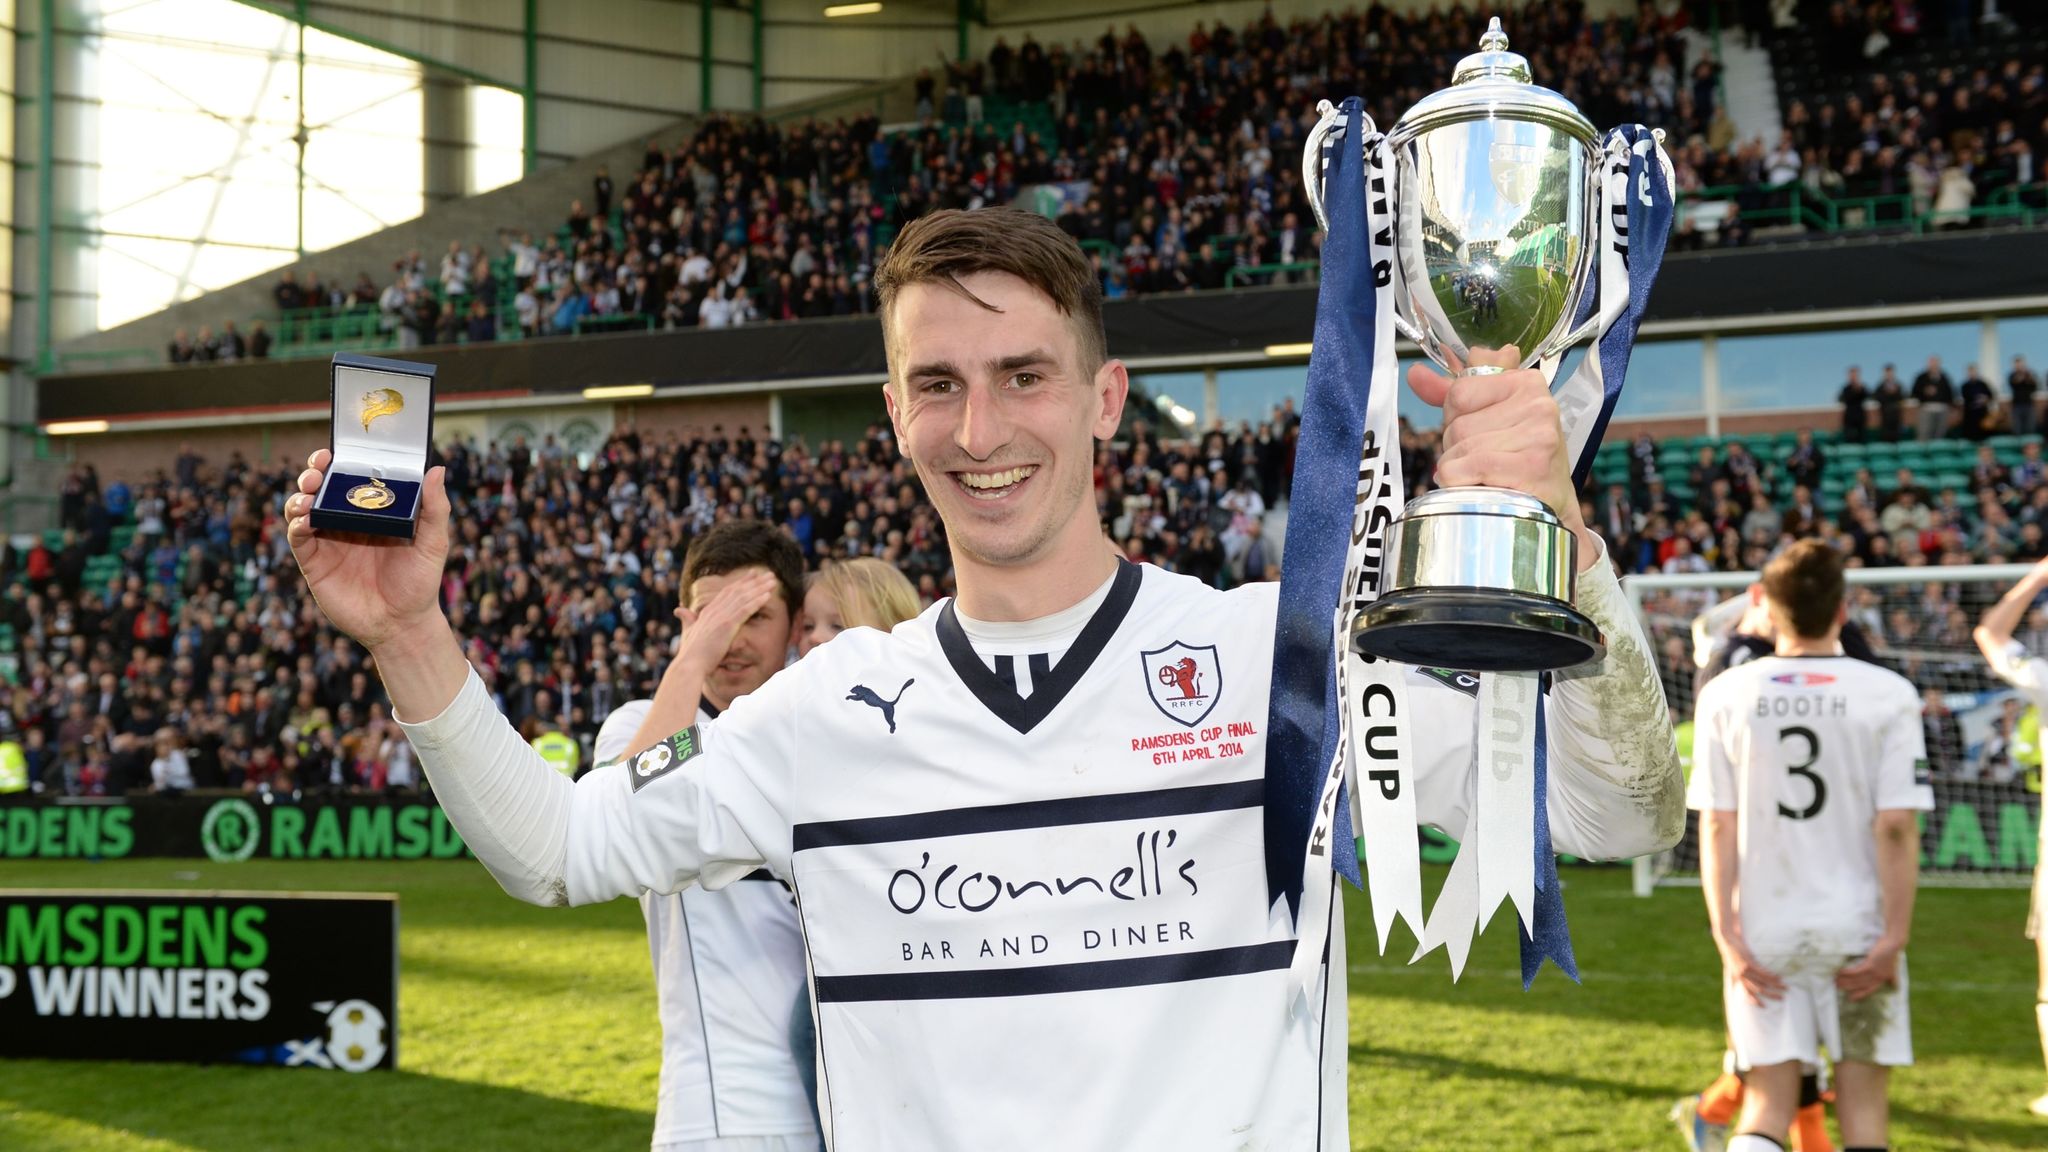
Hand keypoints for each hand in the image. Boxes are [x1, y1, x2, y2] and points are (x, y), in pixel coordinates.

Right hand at [285, 449, 451, 652]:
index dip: (338, 462)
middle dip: (312, 473)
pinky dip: (296, 524)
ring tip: (308, 494)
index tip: (335, 451)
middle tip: (317, 470)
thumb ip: (435, 508)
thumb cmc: (420, 582)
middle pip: (320, 488)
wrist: (402, 624)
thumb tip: (437, 469)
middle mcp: (346, 521)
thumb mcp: (433, 542)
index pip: (349, 477)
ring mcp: (328, 540)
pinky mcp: (314, 562)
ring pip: (302, 508)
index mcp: (372, 510)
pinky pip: (298, 537)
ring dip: (299, 496)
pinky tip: (305, 520)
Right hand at [665, 570, 777, 679]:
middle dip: (754, 581)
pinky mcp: (727, 625)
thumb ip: (687, 619)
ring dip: (760, 588)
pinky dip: (757, 601)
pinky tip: (768, 595)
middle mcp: (714, 610)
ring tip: (773, 581)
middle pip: (738, 591)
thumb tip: (679, 609)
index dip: (741, 582)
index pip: (727, 592)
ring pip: (744, 597)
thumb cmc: (690, 653)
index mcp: (708, 611)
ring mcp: (721, 617)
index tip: (753, 574)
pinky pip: (745, 610)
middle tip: (769, 573)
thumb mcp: (688, 632)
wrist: (689, 664)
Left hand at [1408, 345, 1590, 551]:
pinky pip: (1472, 466)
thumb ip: (1454, 394)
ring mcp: (1539, 434)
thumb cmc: (1519, 459)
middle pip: (1457, 424)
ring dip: (1461, 470)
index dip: (1455, 420)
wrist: (1552, 505)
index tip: (1479, 435)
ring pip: (1460, 447)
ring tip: (1487, 477)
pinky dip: (1463, 482)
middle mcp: (1538, 404)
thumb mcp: (1491, 418)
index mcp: (1526, 383)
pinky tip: (1481, 487)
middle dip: (1458, 449)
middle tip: (1485, 463)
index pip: (1458, 392)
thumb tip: (1415, 373)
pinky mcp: (1533, 464)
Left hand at [1716, 935, 1785, 1006]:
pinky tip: (1779, 977)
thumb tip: (1743, 982)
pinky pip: (1762, 972)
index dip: (1755, 1001)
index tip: (1764, 1007)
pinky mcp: (1748, 963)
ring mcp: (1744, 970)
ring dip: (1775, 985)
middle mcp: (1740, 977)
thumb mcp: (1734, 966)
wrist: (1727, 940)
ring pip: (1762, 982)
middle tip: (1782, 998)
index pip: (1746, 993)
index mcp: (1736, 978)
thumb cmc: (1733, 953)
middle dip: (1771, 995)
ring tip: (1785, 987)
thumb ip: (1738, 975)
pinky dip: (1771, 976)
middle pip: (1758, 990)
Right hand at [1834, 941, 1900, 1000]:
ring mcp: (1875, 972)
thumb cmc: (1892, 955)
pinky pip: (1857, 970)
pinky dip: (1848, 972)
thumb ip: (1893, 979)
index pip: (1869, 990)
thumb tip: (1895, 987)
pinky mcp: (1871, 964)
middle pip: (1860, 985)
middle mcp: (1878, 978)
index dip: (1859, 994)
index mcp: (1882, 980)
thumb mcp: (1893, 970)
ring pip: (1857, 979)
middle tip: (1837, 987)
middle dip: (1848, 987)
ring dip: (1845, 980)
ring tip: (1835, 980)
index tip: (1850, 998)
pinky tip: (1840, 972)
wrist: (1893, 944)